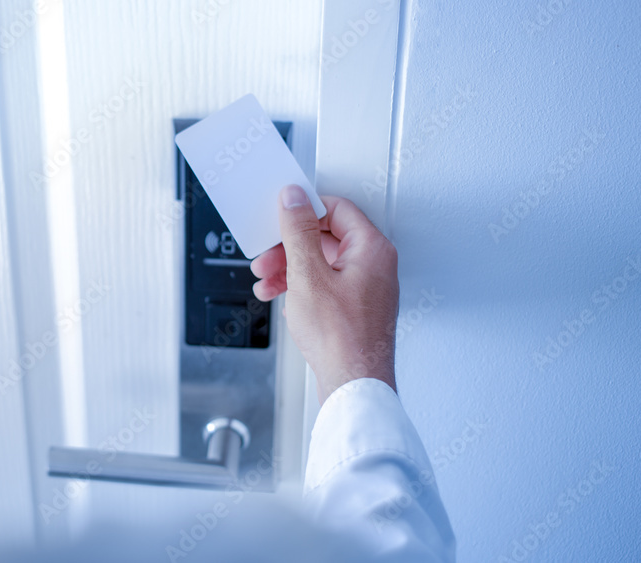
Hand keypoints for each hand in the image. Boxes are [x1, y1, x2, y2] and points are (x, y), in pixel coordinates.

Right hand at [251, 185, 398, 403]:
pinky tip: (282, 297)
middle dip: (288, 246)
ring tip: (267, 281)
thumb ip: (299, 231)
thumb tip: (294, 198)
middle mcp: (374, 265)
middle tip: (266, 257)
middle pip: (325, 237)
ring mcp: (366, 287)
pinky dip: (301, 287)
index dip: (303, 211)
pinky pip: (325, 284)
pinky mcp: (356, 307)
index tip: (280, 217)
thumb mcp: (308, 275)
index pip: (336, 209)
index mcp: (371, 249)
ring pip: (321, 263)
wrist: (353, 384)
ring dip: (289, 268)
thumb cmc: (341, 339)